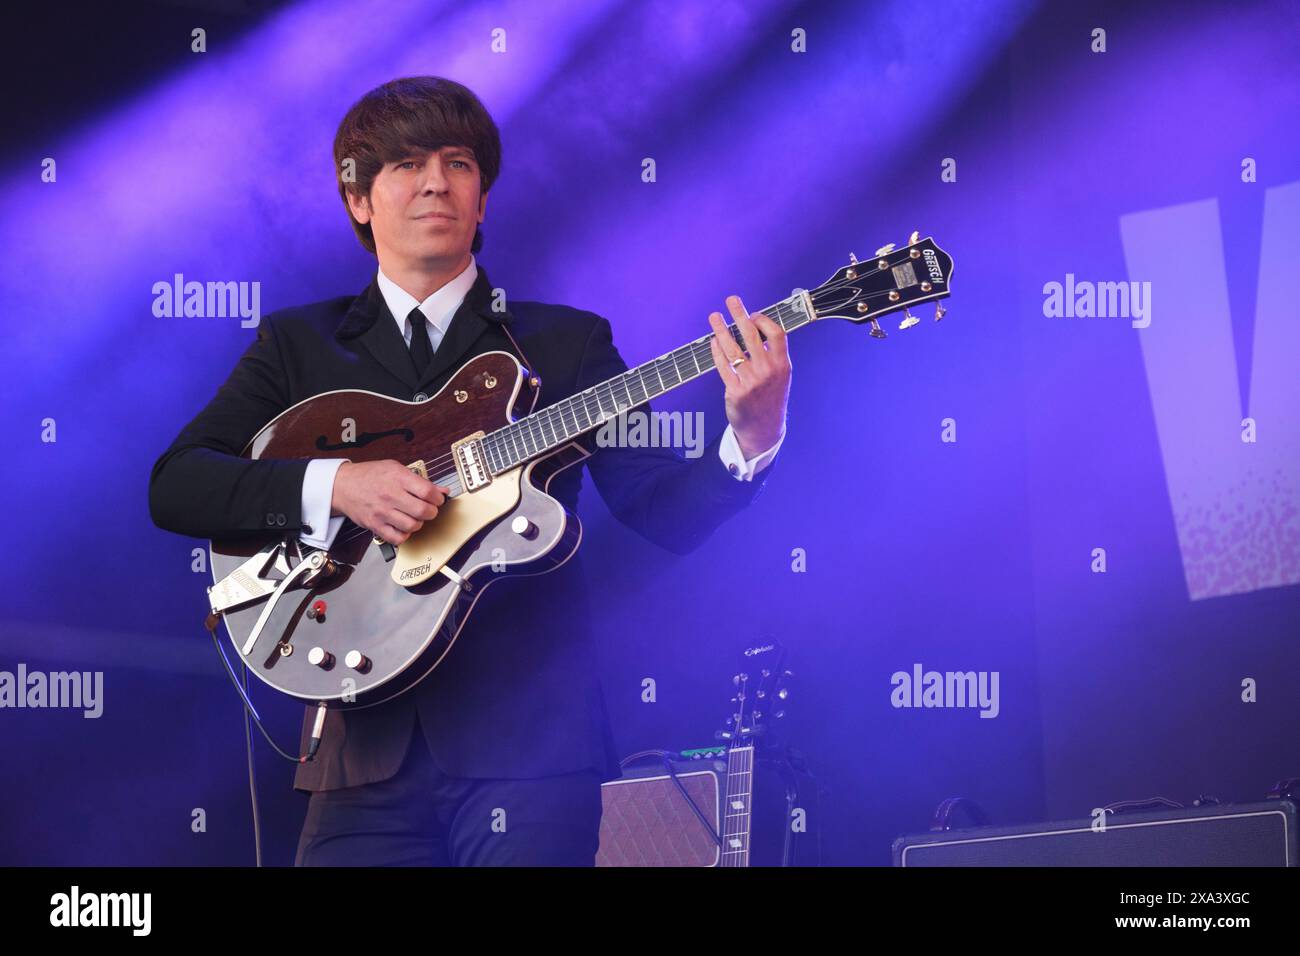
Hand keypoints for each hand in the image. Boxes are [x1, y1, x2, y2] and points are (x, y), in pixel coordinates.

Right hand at [330, 460, 449, 545]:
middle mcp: (390, 495)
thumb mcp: (395, 468)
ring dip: (419, 523)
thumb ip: (419, 480)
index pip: (428, 492)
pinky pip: (398, 538)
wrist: (342, 485)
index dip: (438, 498)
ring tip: (415, 517)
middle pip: (423, 511)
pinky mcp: (375, 525)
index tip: (438, 499)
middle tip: (429, 509)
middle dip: (432, 512)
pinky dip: (405, 535)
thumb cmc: (369, 475)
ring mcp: (382, 512)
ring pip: (413, 526)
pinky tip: (403, 526)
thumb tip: (441, 490)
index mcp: (398, 478)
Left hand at [707, 295, 790, 457]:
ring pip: (733, 348)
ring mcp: (751, 382)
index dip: (764, 320)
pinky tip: (713, 341)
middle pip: (752, 335)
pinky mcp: (735, 392)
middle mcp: (768, 372)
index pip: (776, 334)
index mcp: (782, 365)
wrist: (764, 430)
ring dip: (721, 329)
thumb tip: (757, 328)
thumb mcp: (781, 376)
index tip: (753, 314)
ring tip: (714, 317)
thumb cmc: (771, 398)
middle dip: (740, 314)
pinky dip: (716, 351)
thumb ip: (772, 354)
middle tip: (731, 300)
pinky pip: (723, 366)